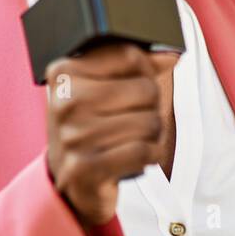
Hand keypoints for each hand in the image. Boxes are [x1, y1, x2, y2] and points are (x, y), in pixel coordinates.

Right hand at [44, 42, 178, 228]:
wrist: (69, 181)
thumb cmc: (92, 127)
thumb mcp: (103, 89)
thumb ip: (136, 67)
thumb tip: (170, 54)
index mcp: (64, 72)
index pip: (130, 56)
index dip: (147, 70)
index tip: (139, 83)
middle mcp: (64, 102)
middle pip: (146, 89)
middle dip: (152, 106)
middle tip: (137, 118)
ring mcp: (72, 136)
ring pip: (149, 122)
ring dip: (153, 134)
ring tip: (136, 139)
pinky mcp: (84, 169)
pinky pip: (143, 152)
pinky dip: (151, 155)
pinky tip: (139, 157)